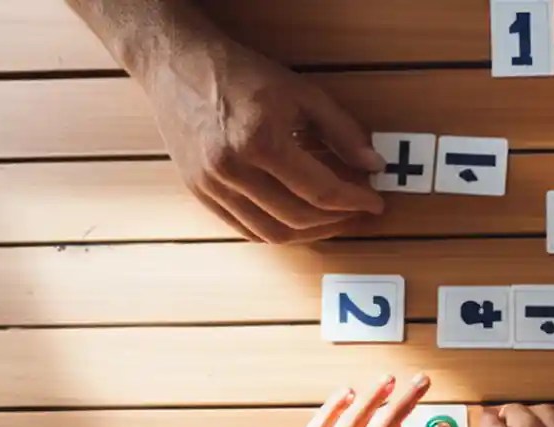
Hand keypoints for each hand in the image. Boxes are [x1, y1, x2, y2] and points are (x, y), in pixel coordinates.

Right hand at [142, 40, 385, 243]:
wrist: (178, 65)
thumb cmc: (242, 74)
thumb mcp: (303, 93)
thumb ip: (342, 131)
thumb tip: (374, 165)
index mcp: (260, 142)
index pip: (320, 191)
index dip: (354, 201)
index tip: (375, 203)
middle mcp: (232, 170)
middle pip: (297, 218)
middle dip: (336, 221)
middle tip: (358, 212)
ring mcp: (211, 186)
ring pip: (271, 233)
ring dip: (310, 233)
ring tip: (333, 220)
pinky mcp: (199, 193)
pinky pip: (245, 230)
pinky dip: (278, 232)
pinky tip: (299, 220)